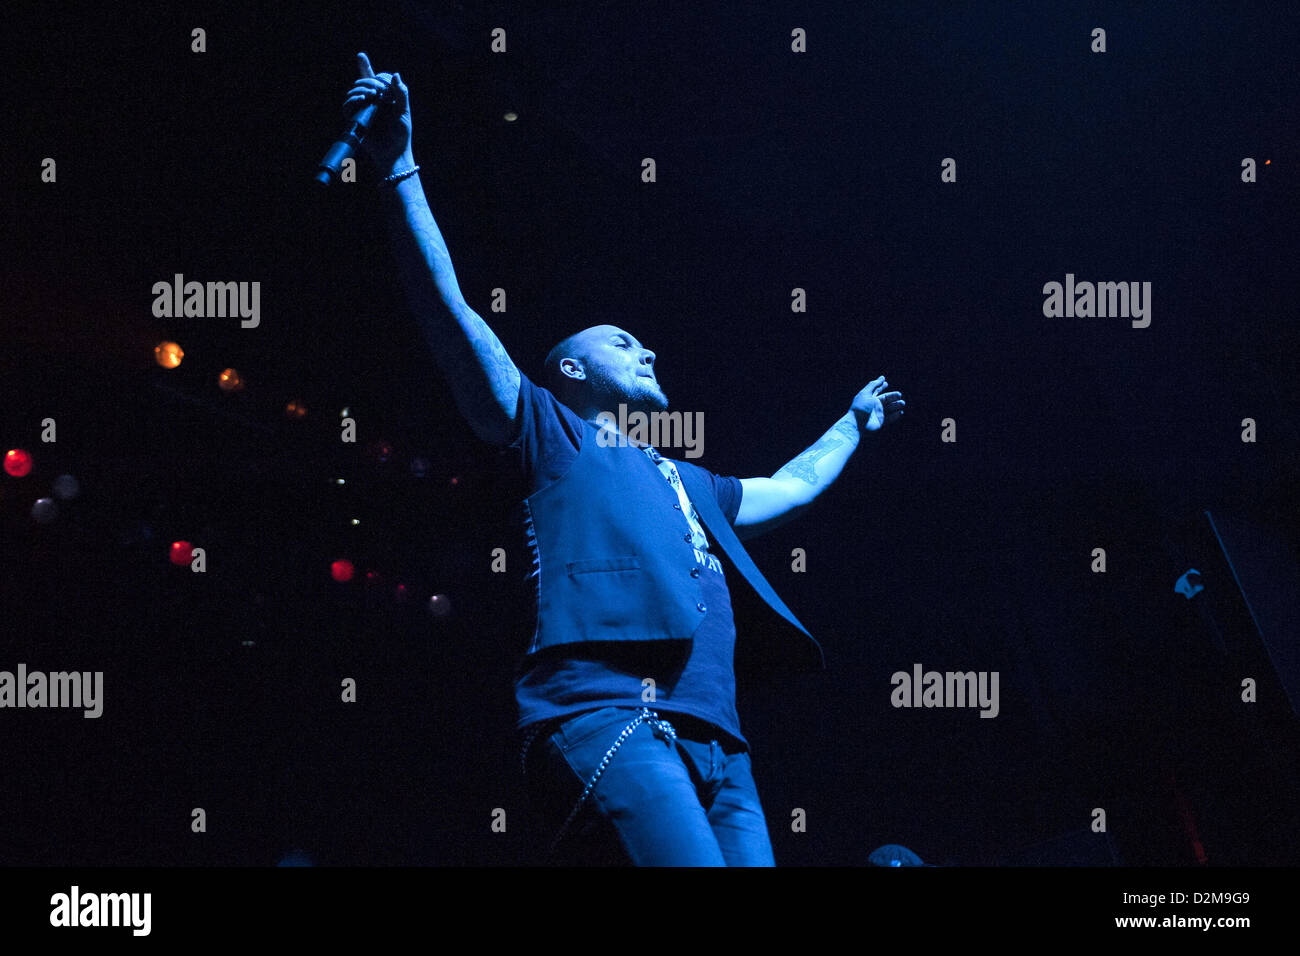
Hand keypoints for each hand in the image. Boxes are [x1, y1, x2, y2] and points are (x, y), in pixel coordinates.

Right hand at [342, 52, 413, 175]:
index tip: (382, 79)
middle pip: (364, 81)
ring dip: (361, 88)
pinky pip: (348, 106)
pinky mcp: (355, 120)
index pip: (376, 77)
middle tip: (377, 89)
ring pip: (354, 91)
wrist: (393, 153)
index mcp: (384, 97)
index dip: (375, 73)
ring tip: (371, 94)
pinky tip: (362, 98)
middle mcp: (372, 101)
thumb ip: (401, 93)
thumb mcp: (404, 111)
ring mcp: (363, 110)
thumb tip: (395, 74)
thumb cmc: (401, 135)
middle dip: (369, 80)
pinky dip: (353, 99)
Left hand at [851, 375, 904, 431]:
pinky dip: (895, 416)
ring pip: (889, 408)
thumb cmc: (860, 408)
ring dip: (896, 405)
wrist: (857, 425)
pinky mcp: (880, 423)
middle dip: (893, 396)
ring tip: (902, 403)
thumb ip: (873, 385)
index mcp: (868, 398)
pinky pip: (889, 419)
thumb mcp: (865, 393)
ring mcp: (877, 414)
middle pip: (885, 399)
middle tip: (899, 394)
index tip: (886, 382)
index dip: (881, 386)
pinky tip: (900, 412)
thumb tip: (882, 378)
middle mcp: (873, 406)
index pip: (876, 391)